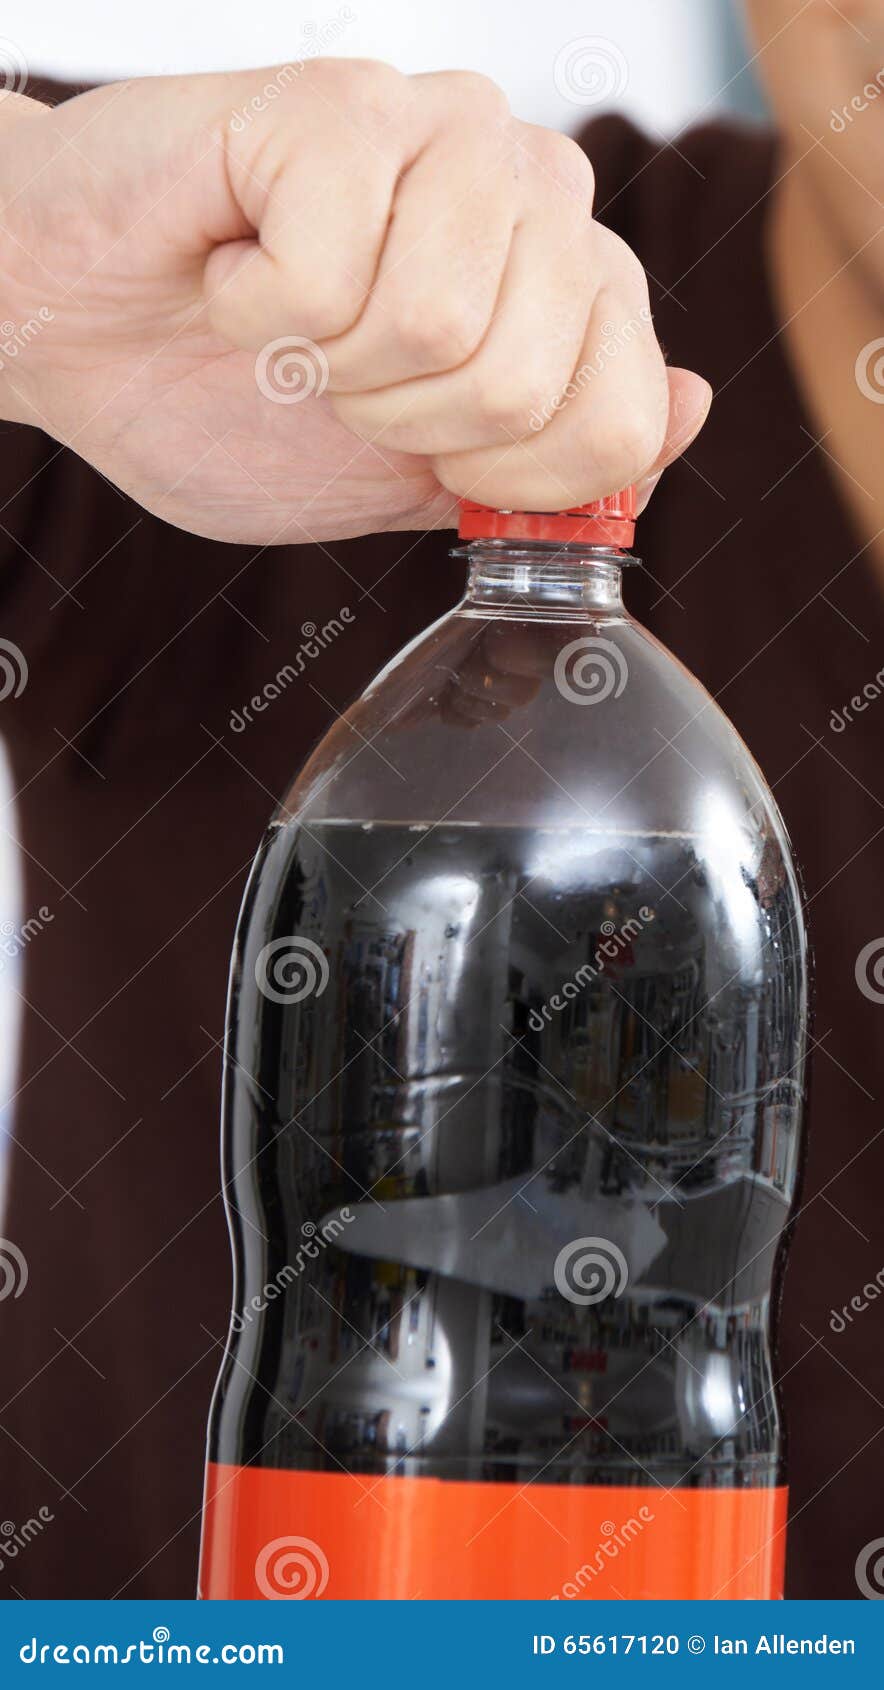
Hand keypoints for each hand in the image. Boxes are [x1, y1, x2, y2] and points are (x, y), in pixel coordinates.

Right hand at [0, 65, 710, 544]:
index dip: (505, 479)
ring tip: (284, 310)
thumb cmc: (222, 398)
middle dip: (399, 422)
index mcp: (564, 281)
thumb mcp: (406, 475)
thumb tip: (688, 412)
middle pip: (530, 386)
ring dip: (326, 362)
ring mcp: (445, 129)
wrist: (71, 329)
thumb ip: (543, 463)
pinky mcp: (344, 101)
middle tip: (328, 369)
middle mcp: (531, 187)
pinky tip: (235, 259)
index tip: (416, 445)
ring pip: (443, 326)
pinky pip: (337, 275)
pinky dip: (256, 307)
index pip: (626, 422)